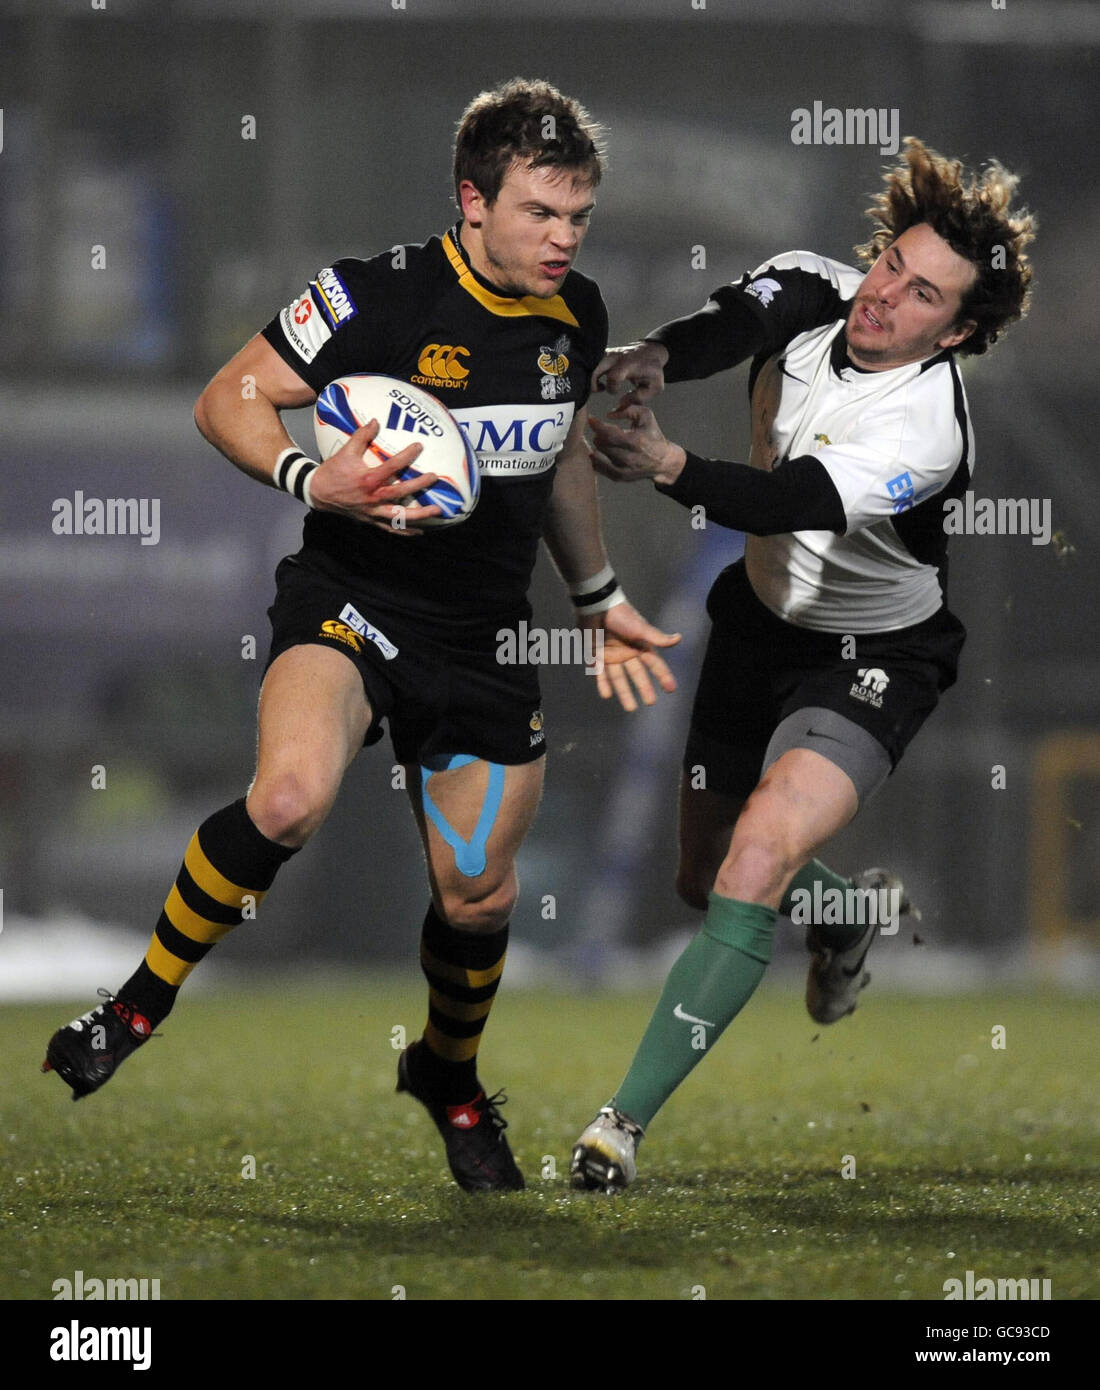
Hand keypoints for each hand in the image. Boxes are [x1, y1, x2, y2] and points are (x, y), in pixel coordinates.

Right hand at [306, 422, 441, 534]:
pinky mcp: (370, 520)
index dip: (407, 456)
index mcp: (367, 479)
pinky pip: (390, 528)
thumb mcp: (346, 451)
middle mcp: (372, 498)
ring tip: (437, 511)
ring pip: (398, 517)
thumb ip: (362, 436)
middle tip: (434, 478)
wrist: (317, 492)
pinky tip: (419, 532)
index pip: (391, 467)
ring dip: (419, 515)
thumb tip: (376, 421)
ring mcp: (372, 511)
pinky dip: (404, 531)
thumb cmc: (333, 471)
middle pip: (400, 493)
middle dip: (418, 486)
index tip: (419, 447)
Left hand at [581, 601, 679, 710]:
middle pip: (637, 674)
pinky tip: (606, 695)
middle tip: (650, 703)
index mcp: (640, 645)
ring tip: (631, 708)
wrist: (596, 606)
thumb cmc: (620, 615)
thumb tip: (679, 639)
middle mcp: (627, 652)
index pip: (654, 664)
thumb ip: (657, 637)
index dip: (663, 676)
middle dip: (644, 688)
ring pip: (619, 677)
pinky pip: (600, 673)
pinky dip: (603, 683)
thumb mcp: (640, 627)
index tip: (671, 689)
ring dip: (624, 692)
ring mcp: (611, 654)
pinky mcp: (596, 654)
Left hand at [588, 405, 686, 487]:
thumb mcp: (646, 416)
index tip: (591, 419)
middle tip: (603, 431)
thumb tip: (609, 414)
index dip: (597, 425)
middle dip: (598, 434)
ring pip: (596, 455)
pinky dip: (596, 457)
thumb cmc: (652, 436)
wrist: (662, 461)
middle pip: (600, 443)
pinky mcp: (617, 477)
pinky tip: (602, 452)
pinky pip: (596, 466)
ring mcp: (622, 470)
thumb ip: (628, 409)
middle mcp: (627, 458)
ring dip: (597, 445)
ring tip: (603, 440)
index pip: (608, 433)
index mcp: (635, 442)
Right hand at [591, 341, 668, 404]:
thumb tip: (621, 403)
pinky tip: (600, 382)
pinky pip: (592, 363)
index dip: (612, 388)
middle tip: (598, 390)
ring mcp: (609, 353)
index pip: (614, 376)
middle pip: (596, 368)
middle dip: (593, 382)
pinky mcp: (605, 354)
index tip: (616, 392)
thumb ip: (639, 398)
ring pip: (591, 364)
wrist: (651, 352)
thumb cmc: (652, 371)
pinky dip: (592, 374)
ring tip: (600, 387)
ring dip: (591, 378)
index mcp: (629, 365)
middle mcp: (617, 357)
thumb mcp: (654, 387)